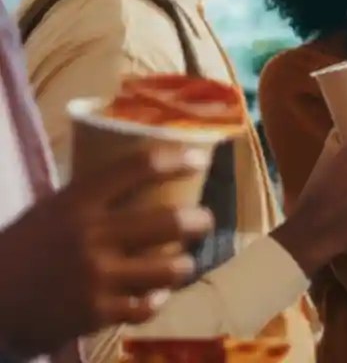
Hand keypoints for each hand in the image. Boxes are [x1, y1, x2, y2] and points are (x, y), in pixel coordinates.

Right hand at [0, 147, 214, 356]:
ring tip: (182, 263)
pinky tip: (153, 295)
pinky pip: (148, 305)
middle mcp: (91, 235)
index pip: (137, 168)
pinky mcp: (98, 312)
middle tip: (203, 221)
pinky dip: (155, 300)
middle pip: (171, 220)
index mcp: (76, 202)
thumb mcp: (48, 212)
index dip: (175, 159)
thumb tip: (138, 178)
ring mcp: (98, 276)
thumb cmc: (18, 251)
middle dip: (199, 220)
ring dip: (183, 265)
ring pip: (171, 267)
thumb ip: (88, 199)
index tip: (198, 159)